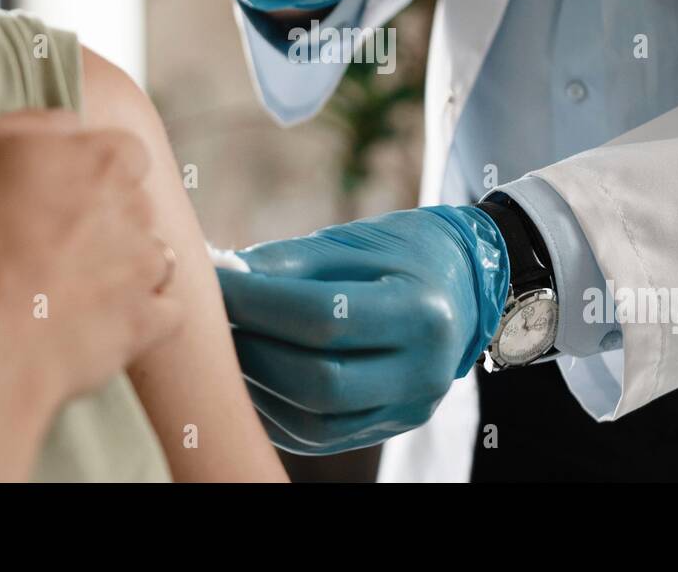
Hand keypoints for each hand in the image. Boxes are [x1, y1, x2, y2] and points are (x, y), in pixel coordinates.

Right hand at [0, 111, 182, 418]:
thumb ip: (33, 123)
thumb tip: (69, 124)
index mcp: (103, 160)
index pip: (125, 152)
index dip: (95, 171)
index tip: (61, 192)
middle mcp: (136, 208)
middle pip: (137, 204)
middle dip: (108, 219)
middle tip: (55, 244)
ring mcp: (146, 269)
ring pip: (155, 257)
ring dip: (126, 268)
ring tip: (76, 288)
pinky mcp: (146, 323)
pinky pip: (164, 314)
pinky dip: (143, 318)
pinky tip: (104, 322)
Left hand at [217, 206, 509, 453]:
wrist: (464, 286)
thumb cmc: (400, 253)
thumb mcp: (351, 242)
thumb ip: (286, 263)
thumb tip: (217, 278)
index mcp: (421, 313)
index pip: (325, 317)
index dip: (258, 303)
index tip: (215, 282)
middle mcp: (424, 371)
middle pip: (318, 380)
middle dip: (252, 349)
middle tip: (213, 318)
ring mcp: (411, 409)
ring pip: (314, 421)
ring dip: (255, 385)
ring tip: (226, 345)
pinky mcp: (390, 427)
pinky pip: (318, 436)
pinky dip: (272, 409)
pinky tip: (249, 375)